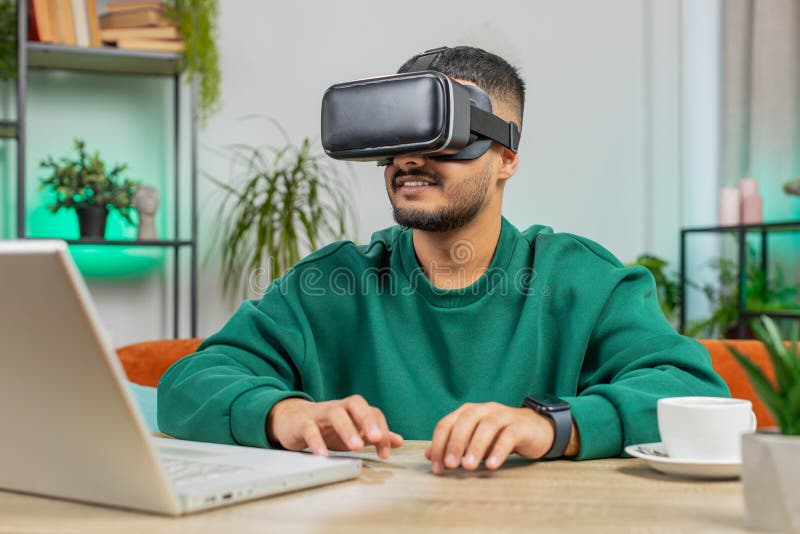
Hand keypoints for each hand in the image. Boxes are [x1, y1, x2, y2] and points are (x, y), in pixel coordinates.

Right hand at [266, 395, 403, 458]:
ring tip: (356, 447)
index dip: (382, 430)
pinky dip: (317, 441)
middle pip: (355, 404)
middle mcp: (337, 408)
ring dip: (346, 429)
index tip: (386, 453)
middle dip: (367, 420)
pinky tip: (323, 455)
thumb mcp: (352, 431)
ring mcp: (319, 414)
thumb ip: (373, 435)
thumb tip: (398, 440)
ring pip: (334, 414)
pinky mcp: (302, 424)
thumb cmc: (326, 427)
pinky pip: (309, 428)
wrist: (291, 420)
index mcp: (352, 410)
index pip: (372, 412)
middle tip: (375, 438)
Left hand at [425, 402, 555, 474]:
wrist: (535, 430)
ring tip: (469, 467)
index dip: (439, 445)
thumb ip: (453, 445)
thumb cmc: (499, 436)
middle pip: (465, 421)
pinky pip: (509, 435)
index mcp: (468, 412)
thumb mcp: (474, 440)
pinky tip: (492, 464)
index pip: (447, 424)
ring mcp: (503, 415)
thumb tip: (429, 455)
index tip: (437, 468)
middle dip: (455, 443)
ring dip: (476, 446)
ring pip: (487, 426)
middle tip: (450, 465)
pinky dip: (499, 449)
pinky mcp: (521, 425)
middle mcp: (484, 409)